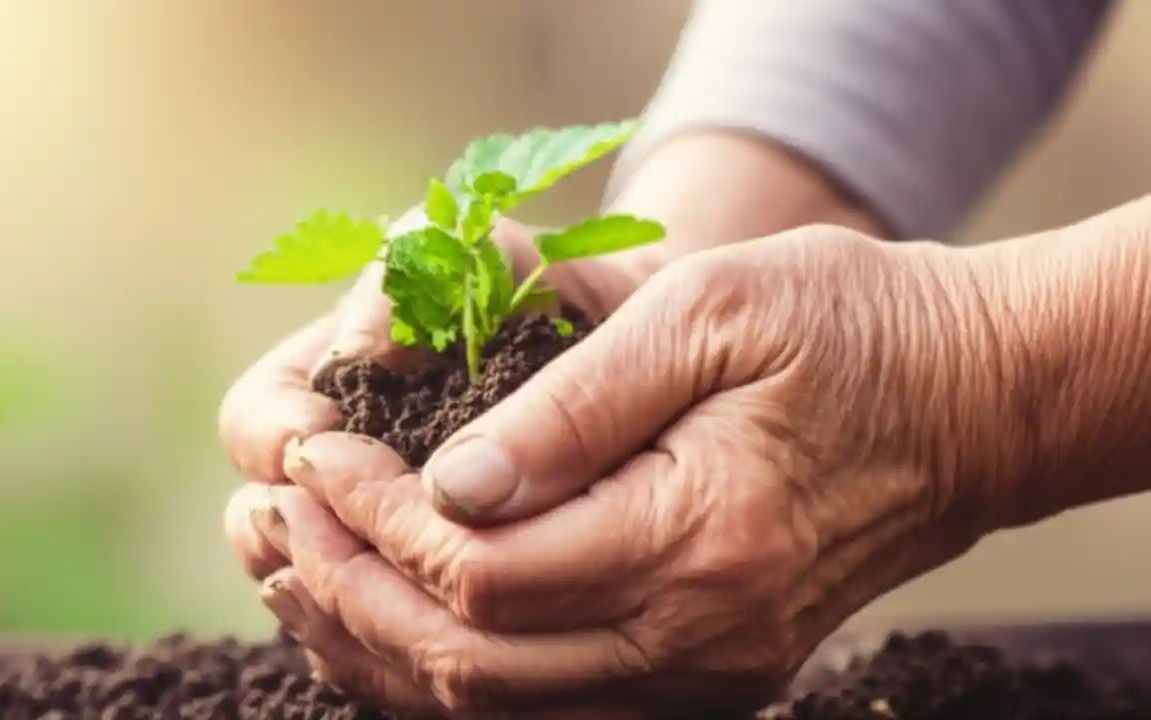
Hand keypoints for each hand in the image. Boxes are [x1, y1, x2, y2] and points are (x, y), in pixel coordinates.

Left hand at [231, 225, 1016, 715]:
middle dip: (348, 588)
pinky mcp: (704, 667)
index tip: (314, 451)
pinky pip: (544, 698)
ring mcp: (703, 668)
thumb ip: (571, 405)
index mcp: (697, 541)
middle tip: (272, 515)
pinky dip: (447, 664)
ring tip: (294, 565)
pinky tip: (386, 611)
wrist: (967, 399)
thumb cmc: (845, 328)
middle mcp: (697, 636)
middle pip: (472, 662)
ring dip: (379, 639)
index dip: (376, 520)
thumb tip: (446, 485)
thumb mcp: (707, 315)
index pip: (484, 572)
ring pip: (496, 702)